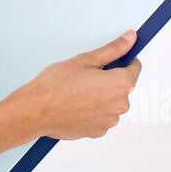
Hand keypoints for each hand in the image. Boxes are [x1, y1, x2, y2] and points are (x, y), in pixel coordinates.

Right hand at [8, 30, 141, 141]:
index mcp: (121, 84)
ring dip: (100, 96)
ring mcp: (109, 121)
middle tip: (85, 75)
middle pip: (122, 86)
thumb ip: (113, 49)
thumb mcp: (86, 59)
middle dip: (108, 79)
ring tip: (77, 91)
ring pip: (110, 102)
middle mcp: (120, 105)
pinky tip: (75, 104)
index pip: (135, 67)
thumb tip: (130, 40)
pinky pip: (101, 116)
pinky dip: (92, 110)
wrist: (35, 111)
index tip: (111, 60)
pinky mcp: (98, 131)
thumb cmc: (56, 85)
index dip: (123, 60)